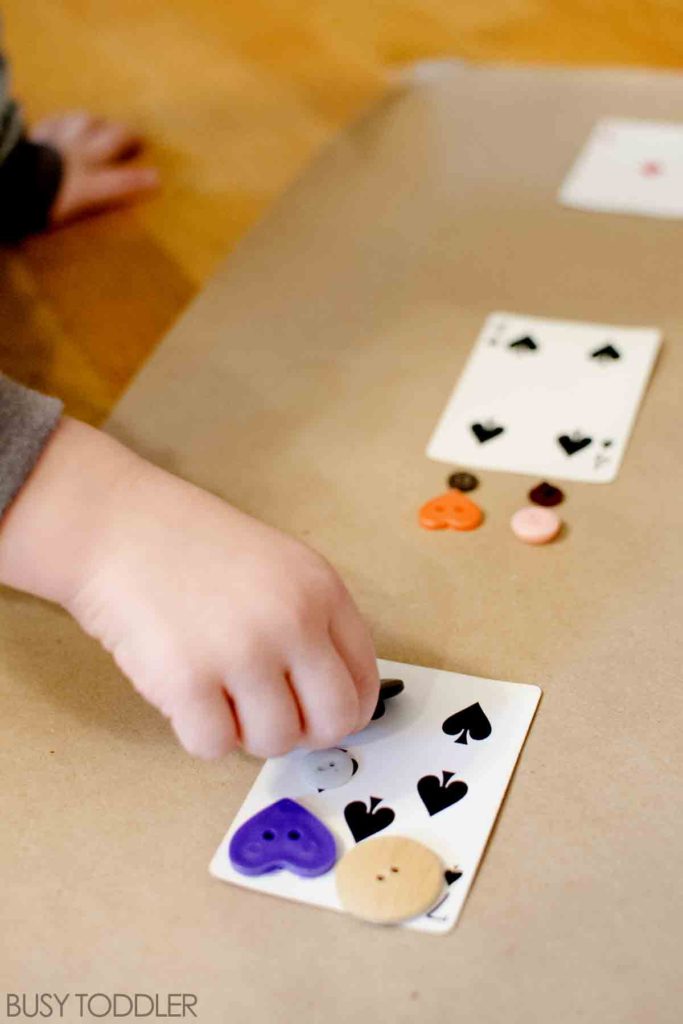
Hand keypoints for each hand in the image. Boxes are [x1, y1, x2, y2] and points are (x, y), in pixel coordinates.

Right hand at [0, 419, 378, 758]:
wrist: (118, 527)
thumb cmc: (193, 548)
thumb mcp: (280, 567)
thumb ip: (313, 624)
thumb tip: (330, 702)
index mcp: (322, 590)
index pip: (363, 681)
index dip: (343, 711)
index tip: (318, 716)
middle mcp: (292, 621)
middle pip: (333, 722)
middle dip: (303, 732)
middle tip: (270, 714)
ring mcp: (242, 653)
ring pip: (275, 742)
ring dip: (246, 731)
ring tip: (218, 692)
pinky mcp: (188, 682)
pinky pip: (215, 747)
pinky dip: (200, 733)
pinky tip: (186, 693)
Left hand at [29, 112, 158, 224]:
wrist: (5, 181)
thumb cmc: (31, 206)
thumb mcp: (59, 218)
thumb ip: (79, 208)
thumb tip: (86, 212)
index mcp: (86, 184)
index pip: (121, 182)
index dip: (141, 181)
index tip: (158, 179)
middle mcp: (78, 157)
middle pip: (112, 138)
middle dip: (129, 136)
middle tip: (139, 137)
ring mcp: (58, 140)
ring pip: (84, 121)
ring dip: (96, 122)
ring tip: (100, 124)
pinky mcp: (37, 132)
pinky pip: (54, 120)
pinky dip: (63, 120)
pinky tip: (65, 121)